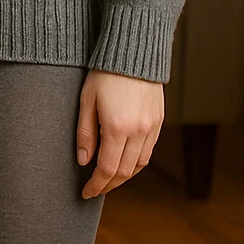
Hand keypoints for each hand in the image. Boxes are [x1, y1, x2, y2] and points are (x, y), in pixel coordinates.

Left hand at [76, 68, 163, 197]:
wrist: (133, 50)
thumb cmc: (104, 72)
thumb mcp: (86, 100)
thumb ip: (85, 133)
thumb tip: (84, 161)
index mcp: (117, 127)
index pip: (108, 169)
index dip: (96, 185)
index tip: (86, 192)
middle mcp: (138, 131)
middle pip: (125, 172)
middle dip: (109, 185)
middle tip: (95, 189)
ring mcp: (152, 127)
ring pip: (140, 164)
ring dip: (124, 176)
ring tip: (108, 178)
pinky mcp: (159, 120)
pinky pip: (149, 150)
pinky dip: (136, 162)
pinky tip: (125, 160)